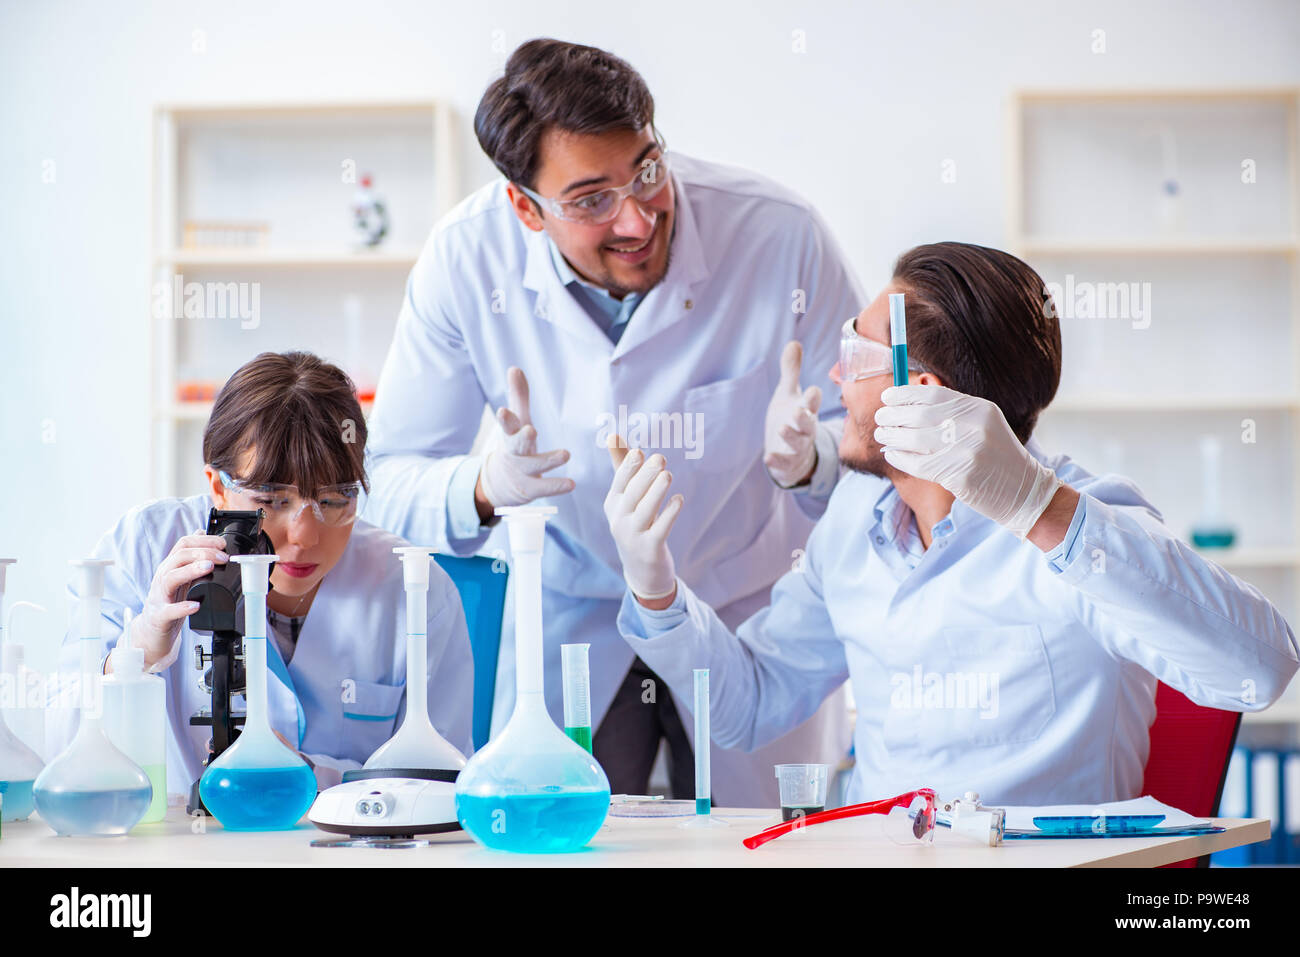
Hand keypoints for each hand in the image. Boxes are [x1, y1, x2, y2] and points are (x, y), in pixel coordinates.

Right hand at [133, 533, 228, 669]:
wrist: (150, 632)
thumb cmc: (168, 603)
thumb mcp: (180, 576)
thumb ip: (190, 557)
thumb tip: (200, 533)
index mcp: (170, 567)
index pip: (183, 544)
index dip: (204, 541)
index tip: (223, 544)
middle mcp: (163, 578)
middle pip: (178, 557)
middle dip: (202, 553)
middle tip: (222, 558)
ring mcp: (159, 597)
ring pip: (170, 578)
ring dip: (191, 571)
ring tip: (209, 568)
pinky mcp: (159, 617)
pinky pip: (168, 611)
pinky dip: (182, 607)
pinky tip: (196, 605)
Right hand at [476, 367, 575, 513]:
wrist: (498, 483)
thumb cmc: (513, 445)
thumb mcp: (515, 422)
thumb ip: (518, 397)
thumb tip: (514, 368)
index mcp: (510, 435)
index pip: (507, 425)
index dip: (505, 419)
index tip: (503, 411)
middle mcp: (514, 454)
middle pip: (517, 445)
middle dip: (522, 438)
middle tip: (531, 430)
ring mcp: (522, 472)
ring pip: (534, 466)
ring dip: (549, 460)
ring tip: (566, 454)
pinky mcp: (530, 489)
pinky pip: (544, 488)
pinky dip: (556, 486)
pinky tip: (571, 484)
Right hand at [604, 437, 683, 601]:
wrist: (641, 569)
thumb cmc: (636, 524)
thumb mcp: (626, 498)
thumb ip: (623, 467)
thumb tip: (612, 434)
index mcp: (613, 504)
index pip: (619, 482)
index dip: (628, 467)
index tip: (639, 451)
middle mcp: (619, 519)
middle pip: (632, 494)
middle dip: (645, 475)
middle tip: (660, 458)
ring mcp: (633, 535)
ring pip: (645, 510)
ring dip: (657, 492)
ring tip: (668, 475)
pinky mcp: (650, 548)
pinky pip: (660, 528)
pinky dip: (670, 513)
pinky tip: (679, 499)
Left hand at [763, 341, 821, 486]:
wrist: (795, 454)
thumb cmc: (792, 418)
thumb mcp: (788, 394)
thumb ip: (791, 371)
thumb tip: (793, 342)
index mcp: (805, 410)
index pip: (812, 402)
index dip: (812, 397)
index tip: (812, 390)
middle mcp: (805, 429)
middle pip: (808, 424)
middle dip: (804, 418)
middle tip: (797, 411)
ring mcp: (798, 447)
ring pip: (798, 443)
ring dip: (791, 437)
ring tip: (781, 429)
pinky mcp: (788, 462)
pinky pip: (785, 463)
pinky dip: (778, 461)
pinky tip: (768, 458)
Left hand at [873, 385, 1060, 537]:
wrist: (1025, 492)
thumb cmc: (995, 458)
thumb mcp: (981, 426)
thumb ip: (950, 414)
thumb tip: (904, 406)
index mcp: (978, 408)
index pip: (932, 394)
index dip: (905, 395)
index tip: (887, 398)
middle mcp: (974, 425)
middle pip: (919, 415)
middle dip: (893, 416)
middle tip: (880, 419)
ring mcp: (968, 450)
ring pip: (915, 439)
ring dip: (892, 437)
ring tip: (882, 436)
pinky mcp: (960, 475)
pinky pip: (919, 464)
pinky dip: (900, 459)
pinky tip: (892, 455)